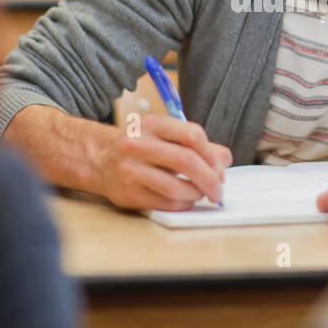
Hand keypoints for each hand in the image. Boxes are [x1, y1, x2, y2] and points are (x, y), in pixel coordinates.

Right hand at [98, 114, 232, 210]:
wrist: (101, 161)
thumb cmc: (142, 149)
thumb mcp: (165, 136)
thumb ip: (197, 144)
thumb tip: (225, 160)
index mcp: (152, 124)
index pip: (192, 135)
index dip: (212, 154)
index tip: (219, 167)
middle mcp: (138, 144)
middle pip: (187, 161)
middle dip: (210, 179)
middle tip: (218, 189)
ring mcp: (130, 170)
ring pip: (177, 187)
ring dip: (197, 194)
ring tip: (200, 193)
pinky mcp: (128, 194)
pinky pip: (166, 203)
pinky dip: (183, 204)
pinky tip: (184, 200)